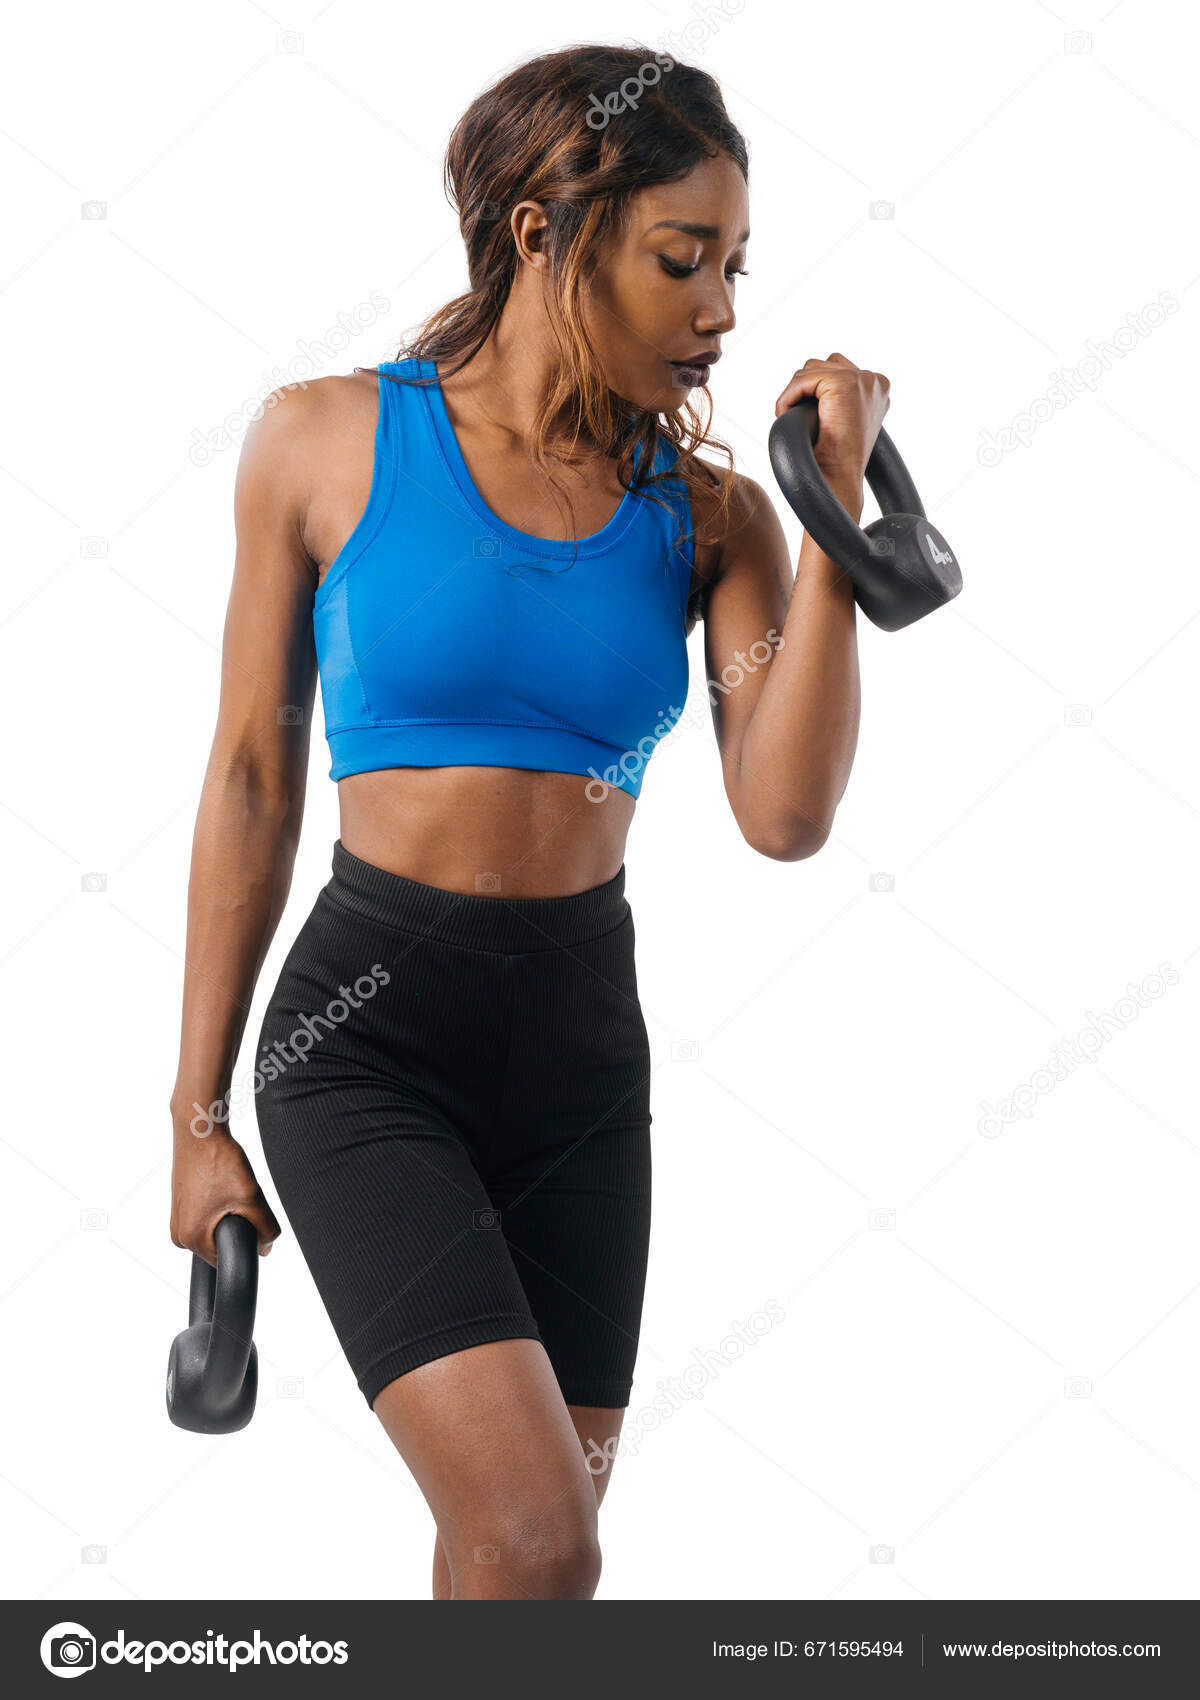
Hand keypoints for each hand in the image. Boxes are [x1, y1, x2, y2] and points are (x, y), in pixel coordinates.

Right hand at [170, 1125, 281, 1268]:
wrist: (199, 1129)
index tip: (248, 1217)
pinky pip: (209, 1213)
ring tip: (227, 1187)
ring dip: (230, 1211)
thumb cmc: (218, 1161)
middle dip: (237, 1224)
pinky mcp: (182, 1203)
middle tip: (238, 1196)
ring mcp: (178, 1218)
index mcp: (189, 1239)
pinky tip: (220, 1182)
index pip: (226, 1260)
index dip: (246, 1242)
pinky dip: (221, 1201)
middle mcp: (178, 1233)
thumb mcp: (251, 1198)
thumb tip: (266, 1248)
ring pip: (217, 1226)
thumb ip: (265, 1229)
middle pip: (222, 1243)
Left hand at [775, 353, 890, 487]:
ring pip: (810, 369)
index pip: (837, 368)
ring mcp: (861, 379)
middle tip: (800, 416)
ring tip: (795, 417)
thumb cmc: (837, 459)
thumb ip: (839, 397)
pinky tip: (787, 415)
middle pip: (824, 364)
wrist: (840, 478)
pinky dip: (788, 397)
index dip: (817, 390)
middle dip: (806, 388)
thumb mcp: (845, 421)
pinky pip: (802, 379)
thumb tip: (814, 386)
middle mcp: (874, 380)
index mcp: (878, 387)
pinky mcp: (843, 383)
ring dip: (796, 392)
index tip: (812, 416)